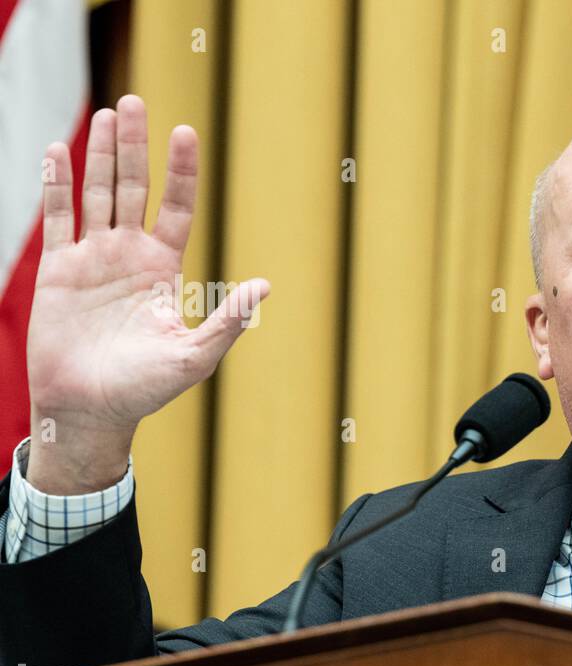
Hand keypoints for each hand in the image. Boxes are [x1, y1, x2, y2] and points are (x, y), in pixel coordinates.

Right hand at [26, 95, 268, 492]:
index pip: (176, 208)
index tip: (187, 133)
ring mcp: (92, 260)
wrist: (89, 410)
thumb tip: (266, 287)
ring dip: (99, 154)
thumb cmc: (145, 389)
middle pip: (133, 188)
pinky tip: (58, 150)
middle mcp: (129, 256)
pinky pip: (57, 219)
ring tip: (106, 114)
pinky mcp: (57, 270)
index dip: (181, 172)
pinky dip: (56, 184)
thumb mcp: (195, 356)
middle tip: (134, 101)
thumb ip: (228, 321)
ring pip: (96, 193)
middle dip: (134, 147)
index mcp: (164, 270)